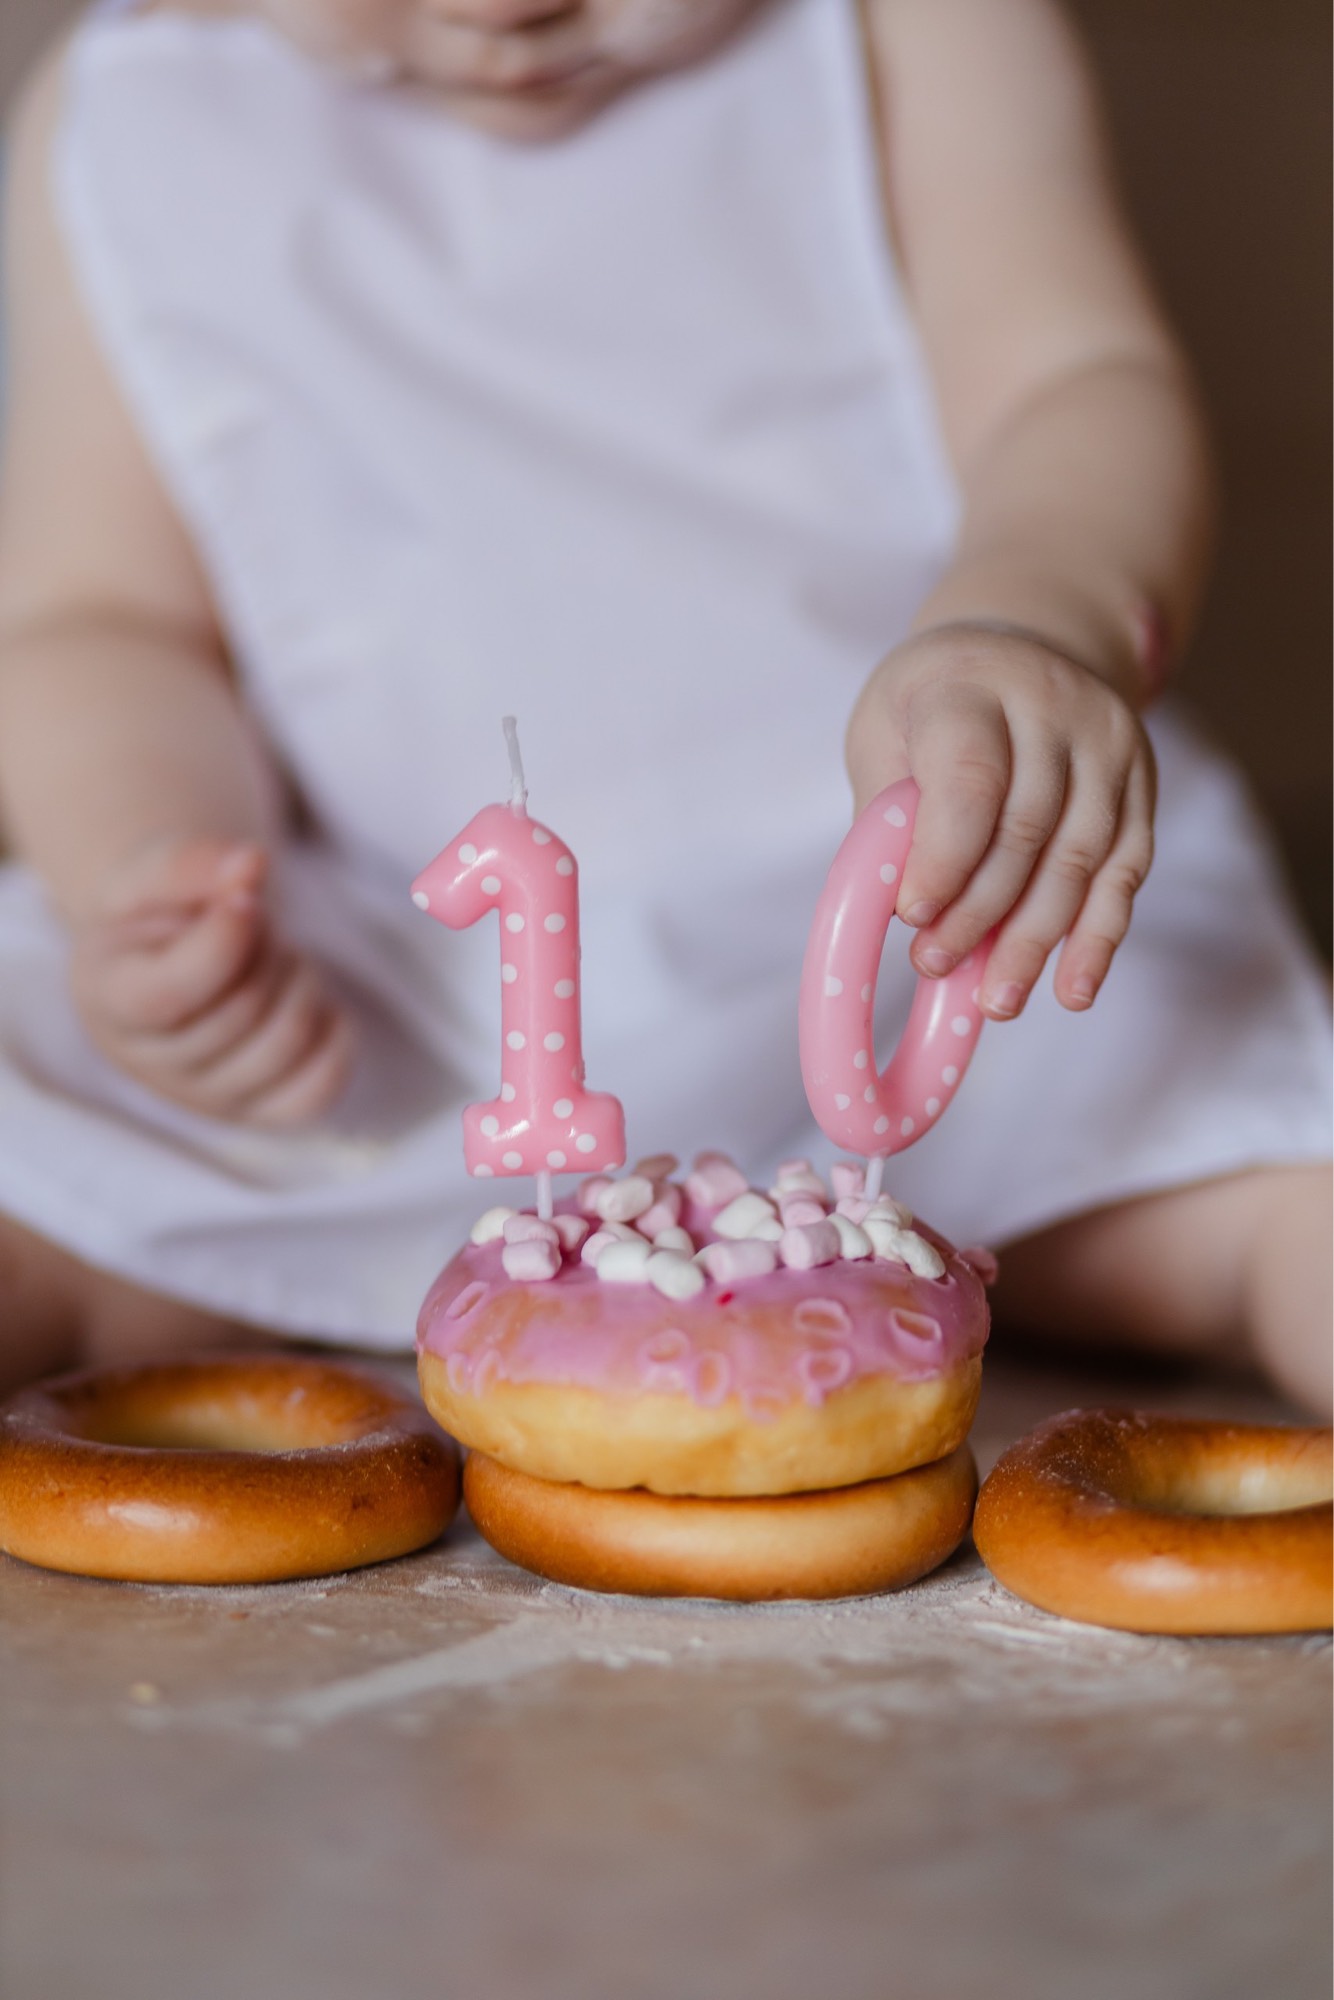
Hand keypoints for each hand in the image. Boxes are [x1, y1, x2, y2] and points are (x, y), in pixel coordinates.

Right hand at [69, 839, 354, 1125]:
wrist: (172, 962)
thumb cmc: (159, 915)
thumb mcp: (154, 874)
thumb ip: (192, 864)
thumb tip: (251, 864)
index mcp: (109, 996)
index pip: (170, 993)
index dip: (223, 942)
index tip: (246, 899)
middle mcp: (150, 1063)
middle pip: (241, 1010)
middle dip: (265, 949)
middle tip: (255, 923)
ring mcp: (206, 1098)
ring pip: (284, 1045)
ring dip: (300, 982)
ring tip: (276, 959)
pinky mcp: (259, 1112)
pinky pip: (318, 1088)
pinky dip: (333, 1036)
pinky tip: (309, 1002)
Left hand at [846, 624, 1155, 1018]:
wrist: (1018, 651)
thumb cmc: (930, 708)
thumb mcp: (884, 736)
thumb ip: (890, 815)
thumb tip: (897, 914)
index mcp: (972, 682)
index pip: (972, 776)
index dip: (944, 855)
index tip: (912, 917)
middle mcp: (1053, 704)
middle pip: (1027, 828)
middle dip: (980, 913)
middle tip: (935, 967)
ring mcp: (1109, 742)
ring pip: (1080, 859)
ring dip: (1036, 940)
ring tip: (995, 1001)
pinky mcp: (1141, 783)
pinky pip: (1125, 871)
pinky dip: (1098, 938)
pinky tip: (1072, 990)